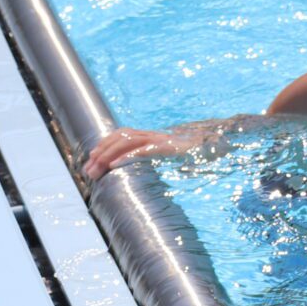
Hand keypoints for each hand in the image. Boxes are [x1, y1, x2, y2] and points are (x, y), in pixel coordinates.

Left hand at [84, 127, 198, 179]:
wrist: (217, 145)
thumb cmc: (195, 154)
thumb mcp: (171, 156)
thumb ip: (154, 157)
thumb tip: (134, 169)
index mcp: (153, 136)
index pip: (122, 134)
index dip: (105, 143)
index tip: (91, 158)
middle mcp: (155, 135)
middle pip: (121, 138)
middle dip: (101, 153)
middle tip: (88, 171)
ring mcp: (162, 140)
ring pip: (129, 142)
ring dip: (109, 155)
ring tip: (98, 168)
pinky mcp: (169, 147)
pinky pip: (145, 150)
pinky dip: (128, 157)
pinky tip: (116, 165)